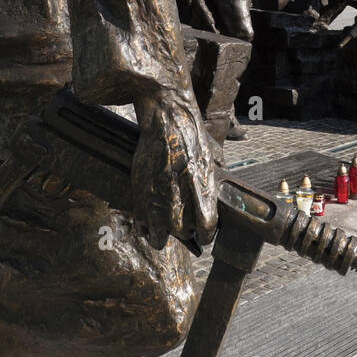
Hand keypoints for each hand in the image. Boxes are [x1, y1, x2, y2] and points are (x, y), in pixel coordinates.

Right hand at [132, 92, 217, 249]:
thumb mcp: (211, 159)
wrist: (167, 119)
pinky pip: (142, 226)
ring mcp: (160, 201)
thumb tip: (216, 192)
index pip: (207, 229)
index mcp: (204, 193)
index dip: (205, 234)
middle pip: (183, 233)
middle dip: (182, 230)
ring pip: (161, 237)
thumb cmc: (191, 136)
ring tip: (161, 225)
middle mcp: (182, 201)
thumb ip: (211, 181)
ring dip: (161, 234)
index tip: (202, 234)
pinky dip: (144, 227)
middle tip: (179, 219)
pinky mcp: (141, 196)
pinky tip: (147, 220)